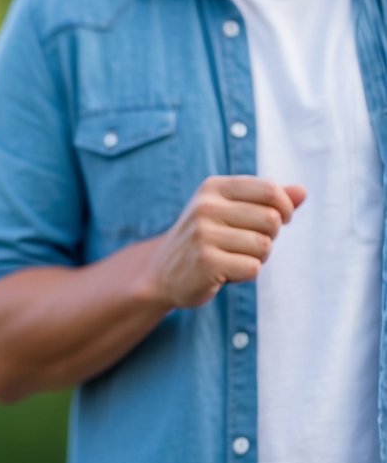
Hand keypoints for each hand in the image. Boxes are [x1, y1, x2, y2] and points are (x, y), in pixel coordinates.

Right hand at [146, 175, 305, 308]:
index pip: (270, 191)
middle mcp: (205, 207)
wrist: (160, 274)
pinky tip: (225, 272)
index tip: (279, 221)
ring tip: (233, 258)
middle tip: (245, 245)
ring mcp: (203, 234)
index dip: (285, 209)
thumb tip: (303, 192)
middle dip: (269, 237)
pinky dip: (245, 274)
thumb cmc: (205, 241)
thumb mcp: (231, 213)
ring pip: (264, 245)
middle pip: (272, 220)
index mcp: (213, 188)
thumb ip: (268, 201)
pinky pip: (253, 268)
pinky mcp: (205, 262)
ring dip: (257, 258)